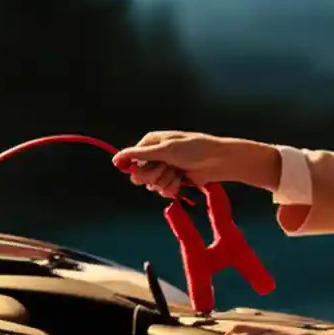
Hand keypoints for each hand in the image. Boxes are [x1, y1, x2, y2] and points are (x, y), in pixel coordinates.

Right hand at [112, 131, 278, 197]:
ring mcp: (165, 169)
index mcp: (151, 142)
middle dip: (154, 175)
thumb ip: (140, 154)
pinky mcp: (174, 181)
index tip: (148, 167)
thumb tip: (115, 159)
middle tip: (167, 169)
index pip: (132, 159)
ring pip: (152, 184)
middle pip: (140, 174)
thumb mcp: (165, 149)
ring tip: (178, 174)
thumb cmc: (194, 149)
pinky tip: (182, 182)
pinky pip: (163, 191)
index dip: (138, 167)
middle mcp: (156, 155)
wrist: (218, 161)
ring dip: (166, 182)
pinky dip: (172, 188)